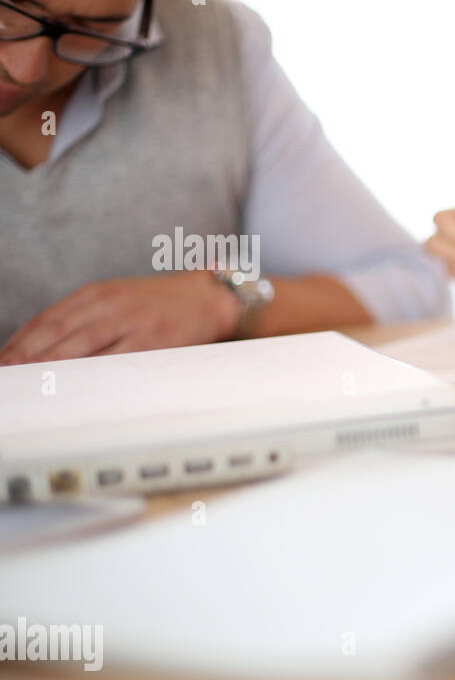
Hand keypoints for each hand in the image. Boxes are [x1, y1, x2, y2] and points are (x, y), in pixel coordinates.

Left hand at [0, 271, 239, 365]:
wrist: (209, 297)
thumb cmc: (161, 304)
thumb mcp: (119, 299)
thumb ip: (85, 318)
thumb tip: (48, 348)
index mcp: (97, 294)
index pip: (48, 320)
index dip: (21, 341)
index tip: (4, 360)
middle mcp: (110, 304)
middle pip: (58, 332)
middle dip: (27, 355)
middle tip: (7, 374)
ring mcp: (132, 322)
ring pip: (81, 345)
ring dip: (51, 364)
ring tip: (30, 381)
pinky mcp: (154, 340)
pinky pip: (117, 360)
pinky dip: (93, 373)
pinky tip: (77, 385)